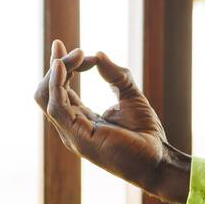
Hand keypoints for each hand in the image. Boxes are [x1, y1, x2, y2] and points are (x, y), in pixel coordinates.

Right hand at [33, 40, 189, 203]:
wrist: (157, 159)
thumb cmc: (145, 133)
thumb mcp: (131, 96)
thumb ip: (116, 76)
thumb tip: (98, 54)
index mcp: (79, 117)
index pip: (58, 89)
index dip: (58, 66)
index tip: (61, 44)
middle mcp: (70, 125)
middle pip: (48, 90)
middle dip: (58, 65)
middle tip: (78, 50)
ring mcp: (71, 132)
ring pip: (47, 95)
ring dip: (59, 70)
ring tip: (78, 54)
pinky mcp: (77, 136)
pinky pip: (56, 107)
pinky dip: (56, 84)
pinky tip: (63, 66)